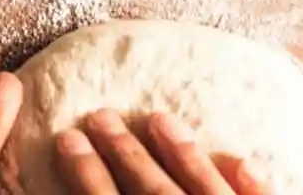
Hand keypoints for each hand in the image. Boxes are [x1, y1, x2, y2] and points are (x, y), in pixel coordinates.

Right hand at [55, 110, 270, 194]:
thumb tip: (50, 186)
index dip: (85, 171)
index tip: (67, 137)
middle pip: (151, 191)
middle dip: (125, 151)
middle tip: (100, 115)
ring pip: (204, 191)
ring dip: (181, 154)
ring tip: (160, 118)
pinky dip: (252, 185)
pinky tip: (242, 160)